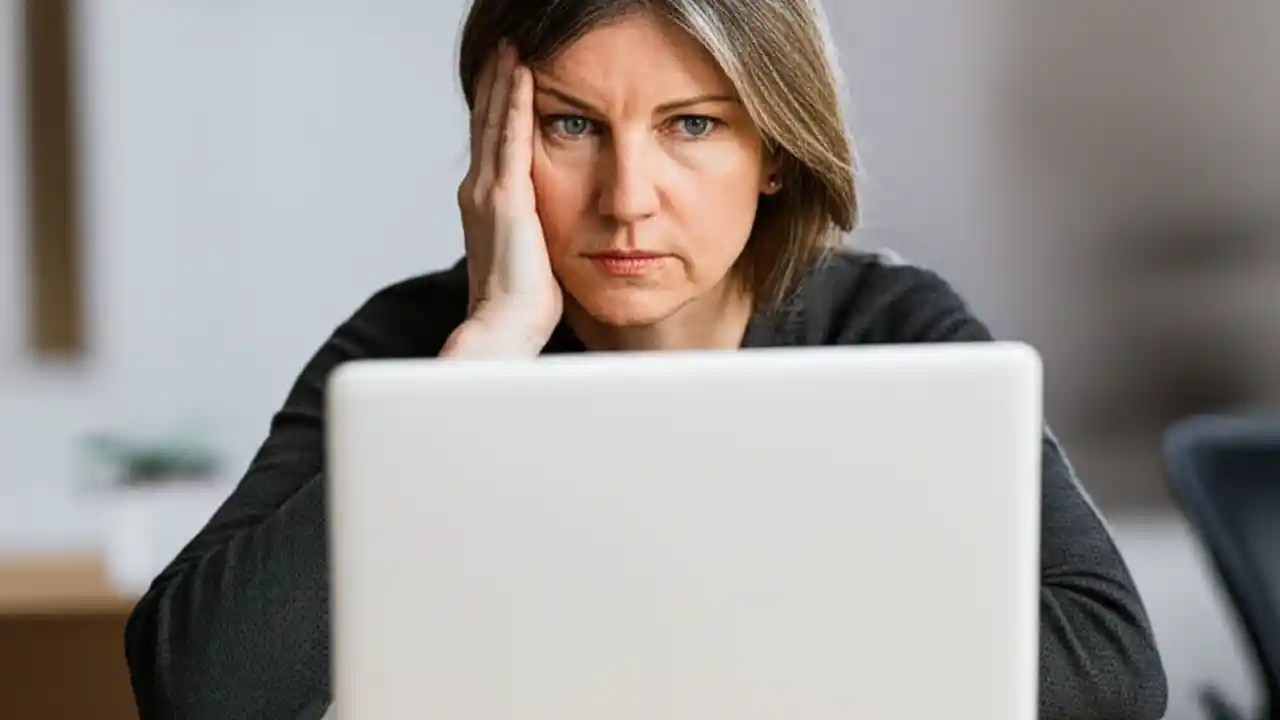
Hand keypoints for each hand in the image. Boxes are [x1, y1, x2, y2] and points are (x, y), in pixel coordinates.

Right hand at [444, 41, 561, 357]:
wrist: (504, 328)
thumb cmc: (522, 306)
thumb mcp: (530, 258)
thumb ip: (535, 233)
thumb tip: (551, 229)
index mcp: (485, 206)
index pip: (491, 144)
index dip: (495, 108)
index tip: (504, 78)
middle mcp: (478, 192)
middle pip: (486, 122)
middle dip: (494, 83)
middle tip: (503, 47)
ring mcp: (488, 192)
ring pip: (494, 121)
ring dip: (503, 81)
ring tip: (511, 48)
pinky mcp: (506, 198)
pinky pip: (511, 137)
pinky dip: (515, 103)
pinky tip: (522, 75)